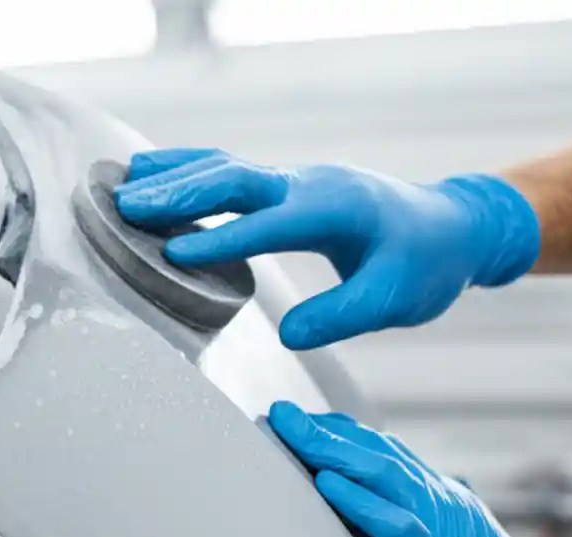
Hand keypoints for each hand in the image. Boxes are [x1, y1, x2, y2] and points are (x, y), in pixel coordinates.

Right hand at [115, 148, 539, 349]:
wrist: (451, 225)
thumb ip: (343, 315)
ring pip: (226, 166)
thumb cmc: (427, 264)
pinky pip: (229, 169)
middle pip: (236, 177)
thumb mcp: (396, 298)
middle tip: (126, 207)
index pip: (271, 222)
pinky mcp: (286, 185)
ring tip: (120, 185)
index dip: (222, 237)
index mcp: (338, 209)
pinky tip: (150, 171)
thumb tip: (289, 335)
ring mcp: (296, 179)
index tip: (173, 253)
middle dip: (180, 192)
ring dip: (174, 175)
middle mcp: (310, 183)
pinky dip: (187, 168)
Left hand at [268, 402, 571, 536]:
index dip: (343, 437)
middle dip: (324, 429)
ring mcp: (446, 529)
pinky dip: (358, 500)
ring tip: (287, 426)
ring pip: (381, 473)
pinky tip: (325, 482)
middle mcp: (446, 505)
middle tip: (278, 411)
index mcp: (448, 506)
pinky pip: (395, 524)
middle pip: (377, 452)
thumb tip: (393, 530)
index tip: (303, 425)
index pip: (389, 456)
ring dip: (328, 447)